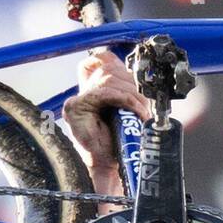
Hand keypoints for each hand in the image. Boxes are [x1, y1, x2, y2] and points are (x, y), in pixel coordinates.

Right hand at [63, 48, 149, 195]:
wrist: (110, 165)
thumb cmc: (119, 141)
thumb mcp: (130, 109)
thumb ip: (130, 91)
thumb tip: (144, 78)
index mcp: (95, 87)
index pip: (103, 58)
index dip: (123, 65)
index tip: (139, 82)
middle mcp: (84, 90)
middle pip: (111, 69)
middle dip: (135, 86)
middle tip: (146, 106)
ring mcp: (78, 99)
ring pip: (110, 79)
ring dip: (133, 96)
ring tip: (142, 113)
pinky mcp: (75, 107)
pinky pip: (105, 92)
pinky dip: (125, 100)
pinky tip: (136, 112)